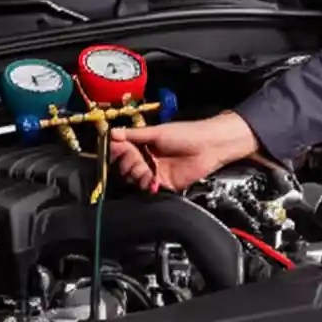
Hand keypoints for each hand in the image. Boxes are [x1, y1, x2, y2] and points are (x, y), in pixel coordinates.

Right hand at [109, 111, 258, 191]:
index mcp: (145, 144)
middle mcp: (149, 159)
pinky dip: (147, 186)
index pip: (124, 150)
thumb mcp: (158, 132)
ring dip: (137, 175)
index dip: (119, 151)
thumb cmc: (187, 134)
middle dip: (128, 164)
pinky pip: (149, 189)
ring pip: (136, 179)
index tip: (116, 151)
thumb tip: (113, 134)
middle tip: (136, 160)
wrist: (209, 146)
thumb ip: (135, 135)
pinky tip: (150, 180)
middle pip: (127, 167)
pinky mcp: (165, 185)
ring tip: (145, 170)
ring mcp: (156, 172)